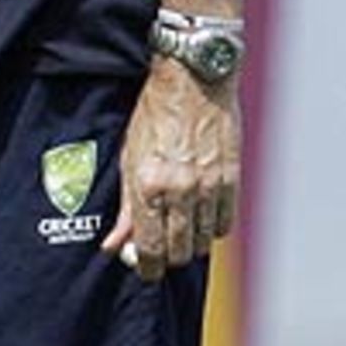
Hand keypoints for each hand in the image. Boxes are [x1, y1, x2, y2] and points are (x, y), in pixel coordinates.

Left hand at [100, 57, 240, 280]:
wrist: (192, 78)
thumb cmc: (154, 112)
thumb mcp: (129, 155)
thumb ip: (124, 206)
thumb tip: (114, 246)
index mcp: (148, 184)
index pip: (150, 248)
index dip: (146, 266)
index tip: (144, 266)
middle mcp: (180, 190)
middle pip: (178, 252)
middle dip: (167, 255)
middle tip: (160, 244)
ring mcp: (209, 187)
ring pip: (202, 243)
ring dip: (189, 241)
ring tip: (178, 224)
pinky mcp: (231, 181)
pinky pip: (224, 225)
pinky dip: (211, 227)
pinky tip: (199, 213)